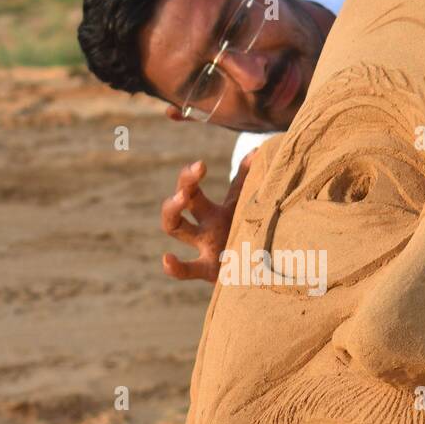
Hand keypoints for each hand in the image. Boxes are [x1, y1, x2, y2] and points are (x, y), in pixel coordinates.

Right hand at [161, 158, 248, 281]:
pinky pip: (187, 270)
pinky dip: (175, 267)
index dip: (191, 175)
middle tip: (193, 174)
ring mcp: (204, 247)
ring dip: (172, 211)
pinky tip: (167, 259)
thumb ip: (249, 181)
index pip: (193, 188)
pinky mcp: (210, 271)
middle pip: (181, 202)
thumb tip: (257, 151)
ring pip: (175, 227)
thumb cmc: (247, 236)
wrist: (255, 273)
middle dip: (183, 185)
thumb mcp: (247, 207)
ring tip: (180, 199)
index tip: (200, 165)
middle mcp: (203, 227)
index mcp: (212, 211)